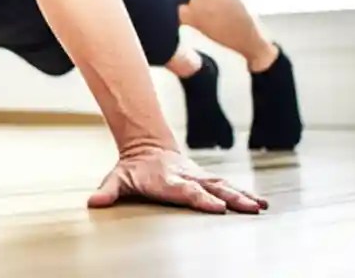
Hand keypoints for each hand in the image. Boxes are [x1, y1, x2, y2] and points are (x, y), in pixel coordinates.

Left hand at [87, 146, 267, 213]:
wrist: (147, 146)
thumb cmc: (133, 169)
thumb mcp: (117, 178)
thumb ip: (108, 191)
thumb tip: (93, 202)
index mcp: (168, 179)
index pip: (186, 191)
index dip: (201, 198)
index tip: (218, 207)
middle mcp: (187, 177)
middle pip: (212, 188)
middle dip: (232, 198)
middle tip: (250, 209)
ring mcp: (199, 176)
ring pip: (224, 185)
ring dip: (243, 196)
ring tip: (261, 208)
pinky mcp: (207, 178)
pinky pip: (227, 186)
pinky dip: (244, 193)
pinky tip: (261, 204)